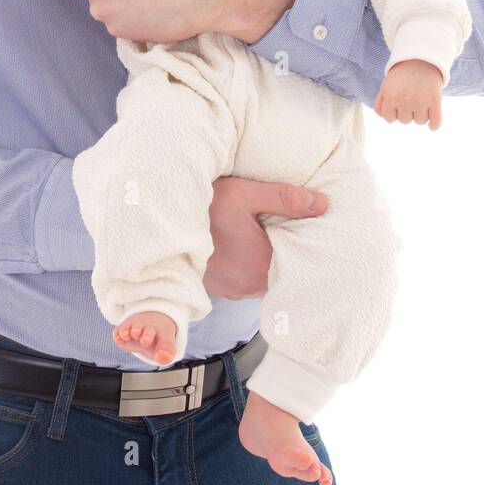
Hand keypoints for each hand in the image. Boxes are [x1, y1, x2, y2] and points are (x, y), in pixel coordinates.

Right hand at [202, 176, 329, 298]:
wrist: (160, 227)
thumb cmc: (201, 209)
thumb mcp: (245, 194)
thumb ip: (285, 198)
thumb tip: (323, 203)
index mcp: (260, 265)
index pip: (301, 263)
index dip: (308, 247)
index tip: (313, 232)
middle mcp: (249, 285)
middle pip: (283, 272)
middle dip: (289, 252)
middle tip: (291, 229)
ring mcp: (233, 290)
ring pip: (265, 277)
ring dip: (268, 260)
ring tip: (268, 235)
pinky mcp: (221, 289)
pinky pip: (247, 280)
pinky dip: (252, 265)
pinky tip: (248, 245)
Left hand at [373, 58, 442, 129]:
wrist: (421, 60)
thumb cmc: (401, 76)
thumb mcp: (386, 86)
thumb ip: (380, 103)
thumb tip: (386, 119)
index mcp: (391, 96)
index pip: (390, 119)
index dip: (394, 112)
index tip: (398, 104)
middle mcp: (405, 100)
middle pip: (405, 121)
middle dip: (407, 112)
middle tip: (411, 98)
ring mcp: (421, 101)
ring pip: (419, 122)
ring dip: (420, 115)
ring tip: (421, 101)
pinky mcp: (435, 101)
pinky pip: (435, 122)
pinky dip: (434, 125)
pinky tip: (432, 125)